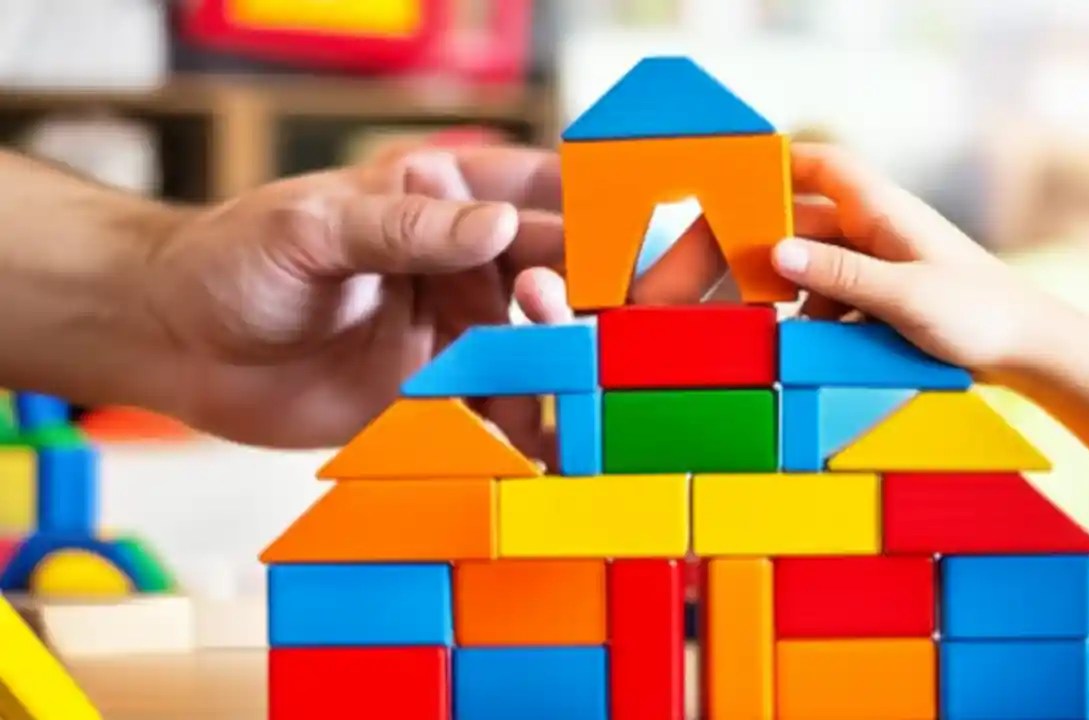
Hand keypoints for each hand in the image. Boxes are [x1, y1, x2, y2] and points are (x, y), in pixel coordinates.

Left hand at [142, 146, 571, 452]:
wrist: (177, 343)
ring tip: (553, 390)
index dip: (586, 217)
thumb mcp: (315, 228)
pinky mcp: (436, 397)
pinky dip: (520, 429)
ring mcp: (454, 333)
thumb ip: (406, 229)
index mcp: (442, 201)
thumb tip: (498, 226)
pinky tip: (530, 446)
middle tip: (545, 315)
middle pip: (555, 278)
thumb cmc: (234, 259)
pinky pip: (497, 411)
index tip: (616, 249)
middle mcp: (462, 266)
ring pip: (536, 350)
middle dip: (574, 300)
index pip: (538, 195)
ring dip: (556, 371)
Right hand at [643, 143, 1055, 381]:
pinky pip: (823, 304)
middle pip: (793, 225)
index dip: (769, 165)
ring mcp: (875, 268)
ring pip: (803, 270)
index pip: (816, 166)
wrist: (1032, 355)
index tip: (719, 180)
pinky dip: (802, 323)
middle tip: (693, 284)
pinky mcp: (877, 303)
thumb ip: (842, 275)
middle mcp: (873, 231)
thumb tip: (776, 251)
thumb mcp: (907, 297)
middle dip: (746, 250)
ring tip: (730, 327)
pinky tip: (787, 350)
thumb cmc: (981, 315)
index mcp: (881, 211)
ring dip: (772, 294)